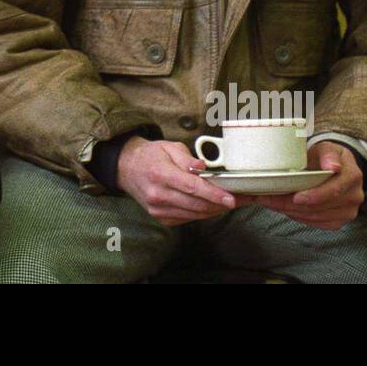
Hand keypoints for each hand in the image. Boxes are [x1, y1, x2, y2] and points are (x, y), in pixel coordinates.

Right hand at [117, 137, 242, 225]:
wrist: (127, 169)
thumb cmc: (151, 155)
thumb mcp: (169, 147)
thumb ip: (187, 158)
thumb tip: (204, 168)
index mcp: (159, 173)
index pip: (191, 187)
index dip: (213, 194)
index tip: (231, 198)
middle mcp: (157, 194)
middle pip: (196, 204)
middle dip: (220, 204)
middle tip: (240, 199)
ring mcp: (158, 209)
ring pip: (194, 214)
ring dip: (214, 209)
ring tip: (228, 202)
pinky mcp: (161, 218)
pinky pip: (188, 218)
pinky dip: (202, 212)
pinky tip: (210, 205)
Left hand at [244, 141, 364, 229]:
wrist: (334, 168)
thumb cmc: (326, 157)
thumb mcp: (326, 148)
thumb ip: (327, 155)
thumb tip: (333, 166)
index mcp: (352, 176)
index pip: (334, 190)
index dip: (314, 195)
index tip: (295, 197)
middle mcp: (354, 196)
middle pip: (320, 206)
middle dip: (291, 204)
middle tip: (267, 198)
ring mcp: (348, 211)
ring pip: (315, 217)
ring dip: (290, 210)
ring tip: (270, 202)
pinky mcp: (338, 221)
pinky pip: (315, 223)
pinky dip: (297, 216)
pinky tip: (284, 208)